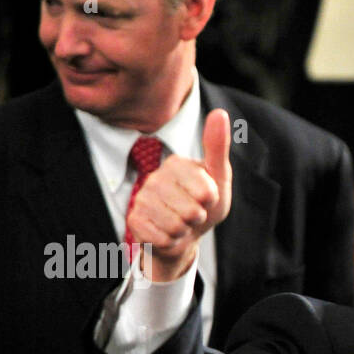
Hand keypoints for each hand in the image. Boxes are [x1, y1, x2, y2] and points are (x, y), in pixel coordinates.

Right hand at [129, 109, 232, 283]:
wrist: (185, 235)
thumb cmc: (204, 205)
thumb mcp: (218, 178)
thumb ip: (217, 148)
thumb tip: (219, 112)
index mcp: (176, 164)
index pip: (206, 191)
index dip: (211, 201)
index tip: (207, 198)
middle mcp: (155, 178)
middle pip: (190, 211)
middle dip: (197, 218)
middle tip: (193, 213)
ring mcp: (141, 199)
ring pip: (175, 226)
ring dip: (184, 230)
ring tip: (181, 223)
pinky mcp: (133, 220)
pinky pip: (160, 238)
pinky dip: (170, 241)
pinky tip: (167, 233)